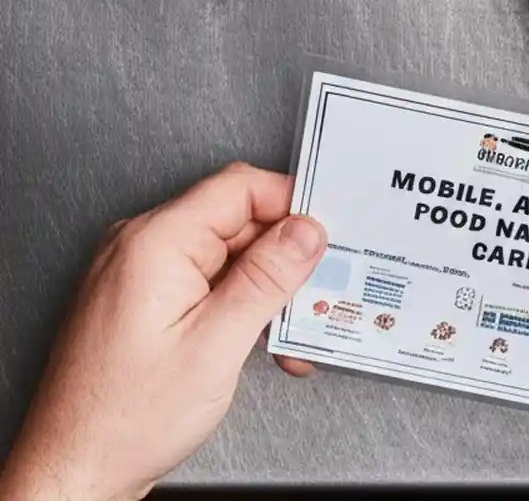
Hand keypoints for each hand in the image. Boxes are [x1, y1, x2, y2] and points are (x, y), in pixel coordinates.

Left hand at [0, 163, 325, 500]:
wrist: (76, 468)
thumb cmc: (125, 418)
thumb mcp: (218, 343)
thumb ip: (267, 278)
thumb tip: (305, 230)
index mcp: (156, 243)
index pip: (239, 187)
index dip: (291, 205)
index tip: (326, 236)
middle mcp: (142, 248)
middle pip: (237, 223)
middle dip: (285, 262)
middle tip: (316, 298)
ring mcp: (141, 274)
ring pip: (228, 258)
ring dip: (267, 293)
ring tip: (288, 336)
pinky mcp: (146, 300)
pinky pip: (207, 284)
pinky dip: (241, 308)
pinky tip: (260, 342)